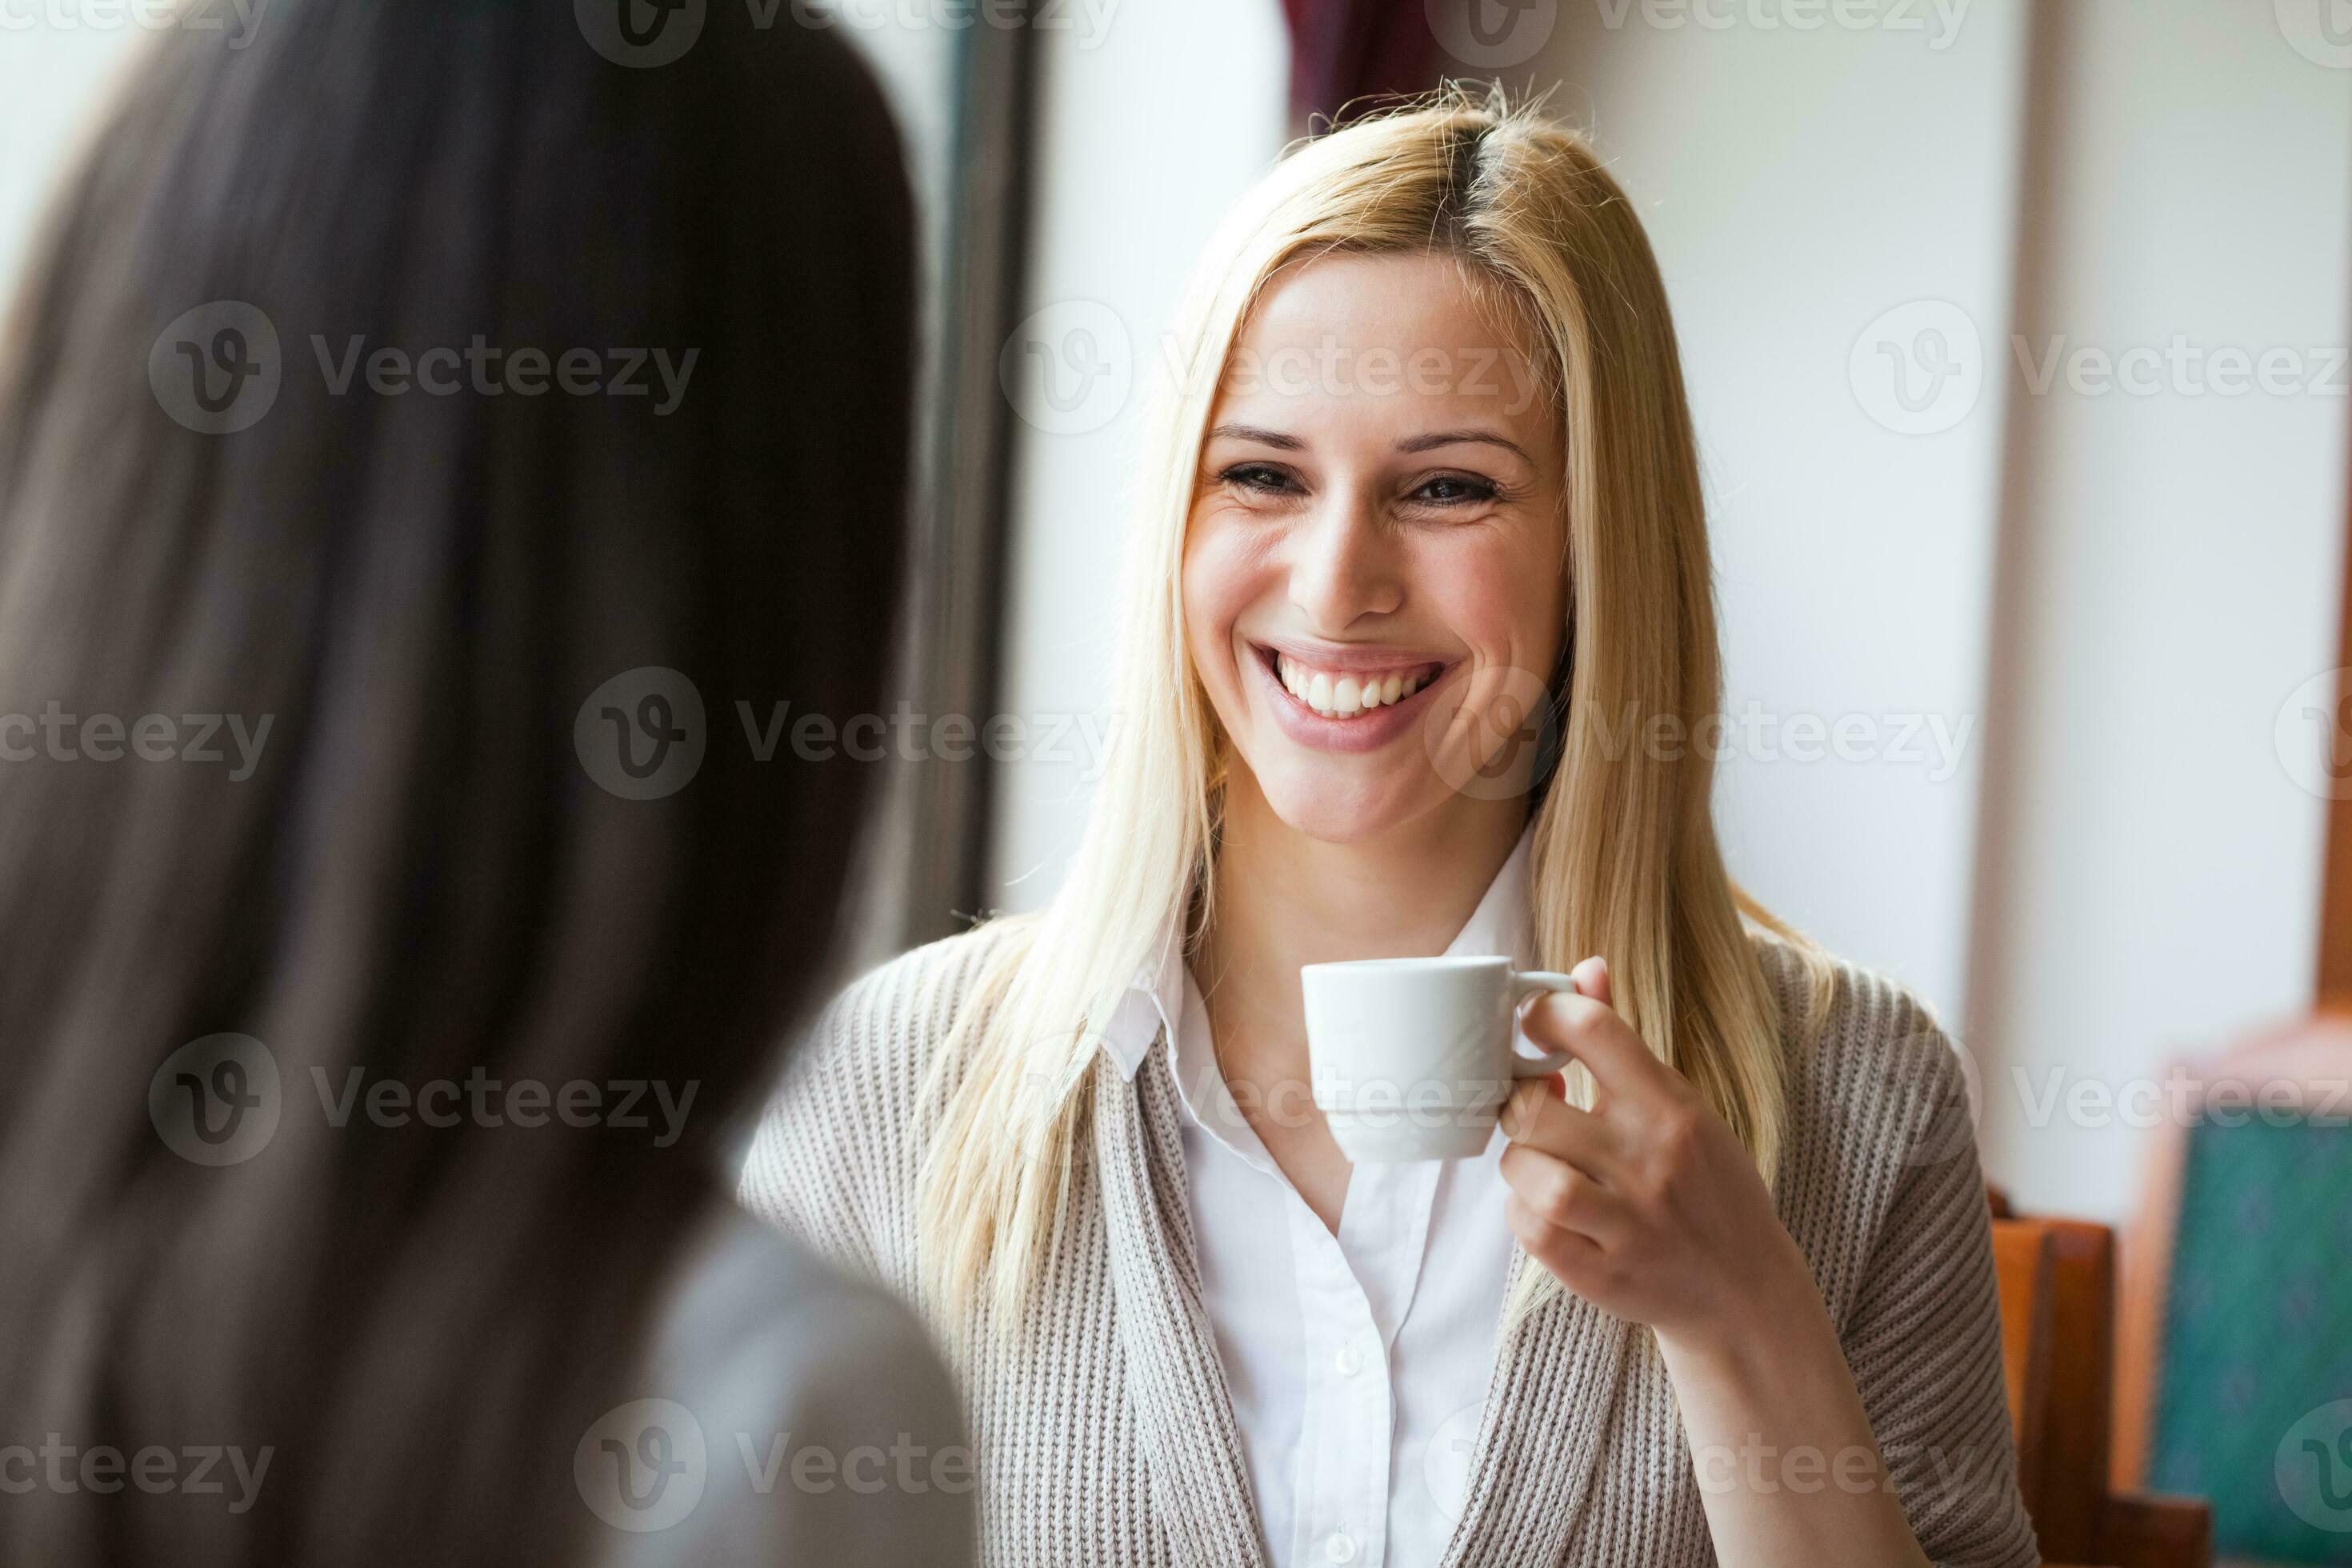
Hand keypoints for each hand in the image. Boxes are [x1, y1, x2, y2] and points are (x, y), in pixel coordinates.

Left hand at [1498, 956, 1813, 1351]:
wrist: (1746, 1288)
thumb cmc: (1705, 1183)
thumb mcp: (1680, 1104)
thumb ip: (1622, 1042)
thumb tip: (1585, 968)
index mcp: (1672, 1107)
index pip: (1594, 1030)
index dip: (1542, 1014)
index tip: (1531, 1023)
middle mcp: (1650, 1161)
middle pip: (1536, 1108)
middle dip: (1516, 1102)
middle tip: (1527, 1107)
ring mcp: (1628, 1224)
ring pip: (1528, 1173)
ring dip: (1518, 1164)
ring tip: (1538, 1163)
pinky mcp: (1604, 1276)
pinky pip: (1531, 1232)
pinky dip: (1523, 1214)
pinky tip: (1544, 1206)